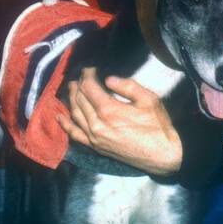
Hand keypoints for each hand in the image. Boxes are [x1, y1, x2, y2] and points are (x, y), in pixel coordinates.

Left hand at [57, 66, 182, 177]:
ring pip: (75, 114)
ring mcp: (94, 137)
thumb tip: (108, 79)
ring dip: (71, 99)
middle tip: (81, 76)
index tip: (90, 68)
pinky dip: (65, 124)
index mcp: (109, 109)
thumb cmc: (158, 126)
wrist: (163, 155)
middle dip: (78, 85)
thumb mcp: (149, 99)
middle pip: (79, 99)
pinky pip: (75, 134)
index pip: (89, 87)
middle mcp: (97, 123)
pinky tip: (59, 116)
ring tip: (71, 88)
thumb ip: (127, 86)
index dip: (87, 74)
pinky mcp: (96, 147)